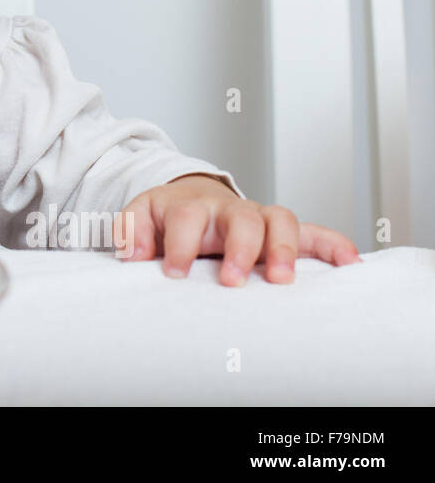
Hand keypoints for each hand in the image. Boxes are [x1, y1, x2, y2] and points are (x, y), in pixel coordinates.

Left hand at [120, 174, 361, 285]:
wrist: (189, 202)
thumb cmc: (167, 218)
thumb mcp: (141, 217)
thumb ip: (132, 232)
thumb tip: (133, 253)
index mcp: (191, 207)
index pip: (186, 218)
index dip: (180, 244)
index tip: (174, 272)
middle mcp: (229, 211)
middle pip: (241, 218)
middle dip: (240, 248)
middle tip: (232, 280)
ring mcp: (259, 219)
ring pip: (280, 220)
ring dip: (285, 247)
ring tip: (282, 279)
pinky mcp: (282, 233)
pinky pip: (314, 233)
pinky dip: (333, 244)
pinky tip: (350, 263)